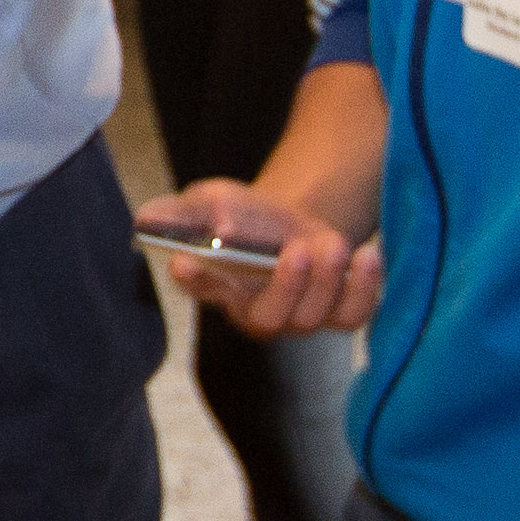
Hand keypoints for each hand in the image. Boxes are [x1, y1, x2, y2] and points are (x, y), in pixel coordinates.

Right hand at [139, 178, 379, 333]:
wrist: (289, 227)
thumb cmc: (243, 216)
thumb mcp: (212, 201)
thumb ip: (184, 210)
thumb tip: (151, 217)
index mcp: (216, 284)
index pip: (200, 286)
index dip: (195, 279)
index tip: (188, 262)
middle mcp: (253, 311)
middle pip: (267, 318)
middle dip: (286, 287)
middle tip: (297, 251)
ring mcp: (296, 318)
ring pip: (311, 316)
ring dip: (326, 281)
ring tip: (334, 244)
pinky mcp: (335, 314)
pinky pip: (353, 314)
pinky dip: (365, 288)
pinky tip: (368, 254)